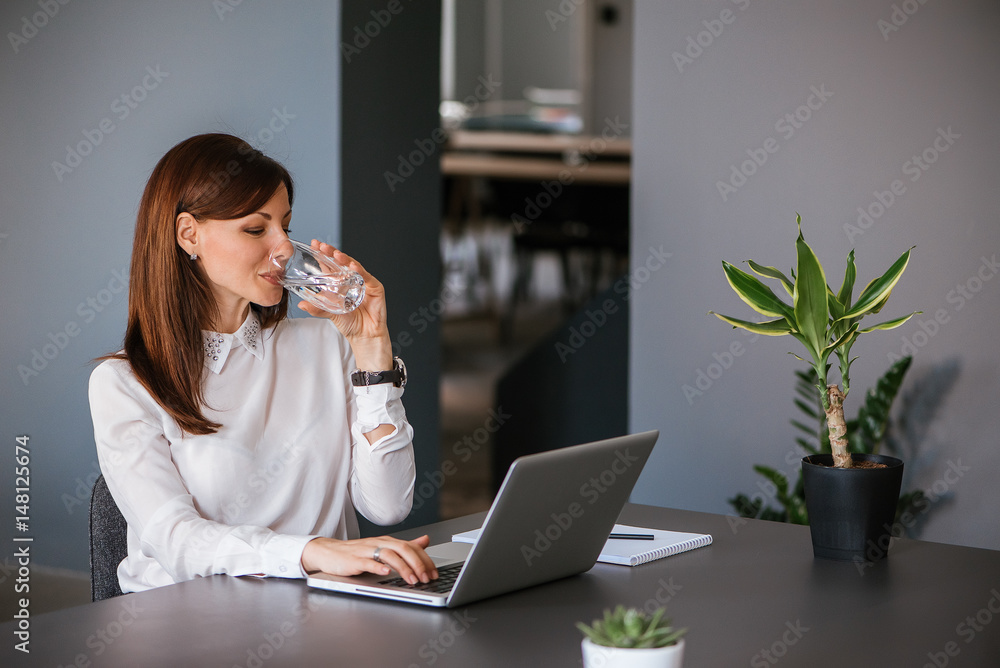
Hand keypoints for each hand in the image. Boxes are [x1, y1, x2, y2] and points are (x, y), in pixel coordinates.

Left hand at [297, 240, 392, 370]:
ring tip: (336, 254)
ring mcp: (364, 282)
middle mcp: (352, 280)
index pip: (330, 266)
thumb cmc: (350, 323)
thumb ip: (317, 308)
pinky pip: (367, 278)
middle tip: (322, 246)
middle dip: (331, 253)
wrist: (364, 335)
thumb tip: (301, 304)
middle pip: (341, 263)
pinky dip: (360, 272)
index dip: (323, 255)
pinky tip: (353, 267)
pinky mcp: (375, 288)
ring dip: (345, 259)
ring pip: (354, 267)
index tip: (314, 245)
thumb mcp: (329, 314)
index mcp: (340, 284)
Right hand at [300, 534, 438, 584]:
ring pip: (388, 555)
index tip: (434, 573)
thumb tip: (425, 540)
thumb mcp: (384, 548)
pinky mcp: (354, 560)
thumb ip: (405, 546)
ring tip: (412, 580)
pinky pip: (368, 562)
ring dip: (402, 568)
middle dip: (417, 564)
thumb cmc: (357, 552)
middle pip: (403, 549)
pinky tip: (386, 573)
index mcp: (388, 541)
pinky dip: (378, 567)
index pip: (412, 547)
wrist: (329, 552)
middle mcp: (379, 543)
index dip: (425, 560)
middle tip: (426, 578)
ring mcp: (367, 551)